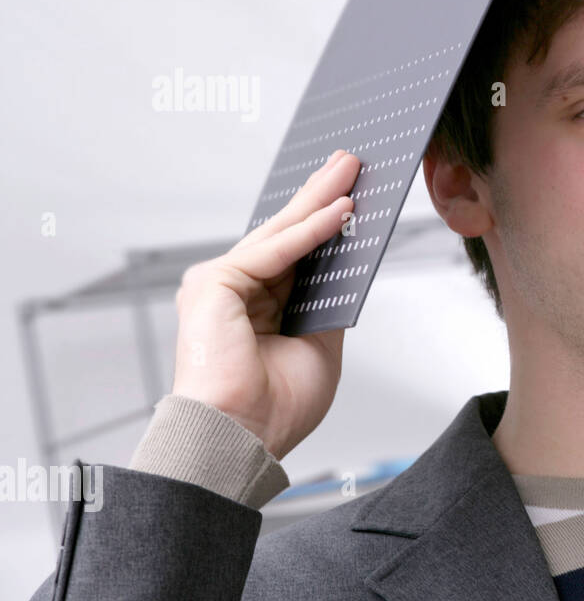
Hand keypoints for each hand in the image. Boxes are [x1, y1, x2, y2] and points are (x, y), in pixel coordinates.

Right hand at [170, 149, 360, 459]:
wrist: (242, 439)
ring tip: (351, 170)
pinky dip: (310, 231)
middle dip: (321, 193)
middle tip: (351, 161)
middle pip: (287, 232)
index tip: (351, 189)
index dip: (321, 217)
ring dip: (320, 199)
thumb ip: (329, 303)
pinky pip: (274, 251)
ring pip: (281, 233)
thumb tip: (350, 266)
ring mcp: (220, 283)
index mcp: (256, 303)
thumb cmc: (275, 407)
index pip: (294, 249)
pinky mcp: (214, 283)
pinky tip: (339, 212)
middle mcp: (234, 288)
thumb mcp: (320, 346)